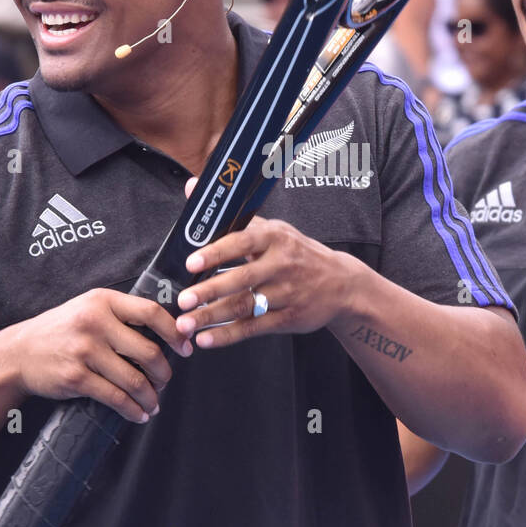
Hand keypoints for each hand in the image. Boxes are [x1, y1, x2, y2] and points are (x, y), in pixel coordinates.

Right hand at [2, 287, 192, 422]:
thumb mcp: (89, 308)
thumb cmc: (61, 330)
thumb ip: (121, 314)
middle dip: (164, 372)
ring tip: (154, 402)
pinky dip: (132, 409)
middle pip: (148, 351)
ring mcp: (85, 350)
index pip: (151, 312)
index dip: (175, 332)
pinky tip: (139, 413)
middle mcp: (95, 322)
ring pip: (134, 379)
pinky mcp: (76, 377)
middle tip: (166, 381)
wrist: (18, 353)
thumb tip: (167, 331)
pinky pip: (115, 397)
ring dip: (151, 396)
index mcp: (103, 301)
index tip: (186, 347)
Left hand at [173, 176, 357, 347]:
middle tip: (183, 299)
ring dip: (212, 316)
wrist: (343, 284)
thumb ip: (235, 217)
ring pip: (245, 306)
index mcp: (276, 238)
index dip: (217, 252)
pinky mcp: (289, 318)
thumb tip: (194, 187)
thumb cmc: (298, 253)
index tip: (192, 262)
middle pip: (242, 278)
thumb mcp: (275, 229)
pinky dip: (228, 335)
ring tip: (185, 323)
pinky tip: (206, 339)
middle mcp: (282, 264)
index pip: (243, 241)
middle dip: (210, 290)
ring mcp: (287, 293)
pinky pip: (254, 327)